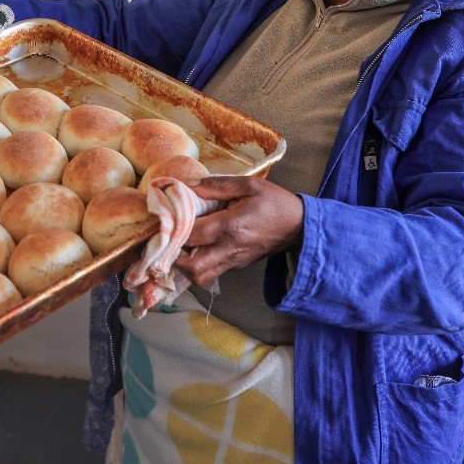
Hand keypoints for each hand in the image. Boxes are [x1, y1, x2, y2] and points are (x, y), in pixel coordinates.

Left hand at [174, 176, 304, 287]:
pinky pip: (210, 273)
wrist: (300, 226)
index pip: (191, 235)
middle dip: (174, 257)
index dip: (172, 229)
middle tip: (169, 238)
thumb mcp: (247, 185)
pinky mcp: (236, 266)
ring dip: (184, 265)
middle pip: (191, 268)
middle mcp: (229, 249)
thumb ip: (215, 185)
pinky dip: (197, 265)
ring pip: (199, 277)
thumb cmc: (274, 202)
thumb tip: (187, 185)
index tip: (163, 218)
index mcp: (230, 227)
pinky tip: (195, 248)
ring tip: (181, 245)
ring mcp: (233, 261)